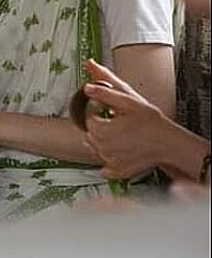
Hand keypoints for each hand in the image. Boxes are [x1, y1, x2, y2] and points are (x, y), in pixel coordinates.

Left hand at [81, 59, 168, 179]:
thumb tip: (87, 86)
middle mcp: (102, 148)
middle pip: (90, 134)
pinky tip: (120, 152)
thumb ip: (104, 93)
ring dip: (104, 142)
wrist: (170, 144)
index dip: (98, 113)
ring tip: (122, 135)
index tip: (111, 112)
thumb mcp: (128, 101)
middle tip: (118, 122)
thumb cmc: (152, 123)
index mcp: (101, 130)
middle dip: (100, 126)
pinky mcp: (118, 171)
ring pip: (96, 149)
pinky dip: (109, 161)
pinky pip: (105, 167)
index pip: (88, 119)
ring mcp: (110, 161)